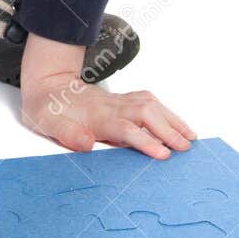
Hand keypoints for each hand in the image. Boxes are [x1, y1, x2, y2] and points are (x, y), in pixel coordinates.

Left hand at [21, 41, 195, 157]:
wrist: (47, 84)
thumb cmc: (47, 108)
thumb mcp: (47, 124)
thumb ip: (66, 133)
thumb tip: (86, 143)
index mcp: (95, 116)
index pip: (126, 128)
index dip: (145, 140)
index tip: (163, 153)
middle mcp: (111, 105)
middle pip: (146, 113)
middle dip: (168, 129)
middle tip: (187, 148)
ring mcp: (118, 101)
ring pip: (151, 104)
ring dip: (172, 119)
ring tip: (191, 136)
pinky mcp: (121, 99)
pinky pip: (149, 101)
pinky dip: (166, 111)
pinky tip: (175, 121)